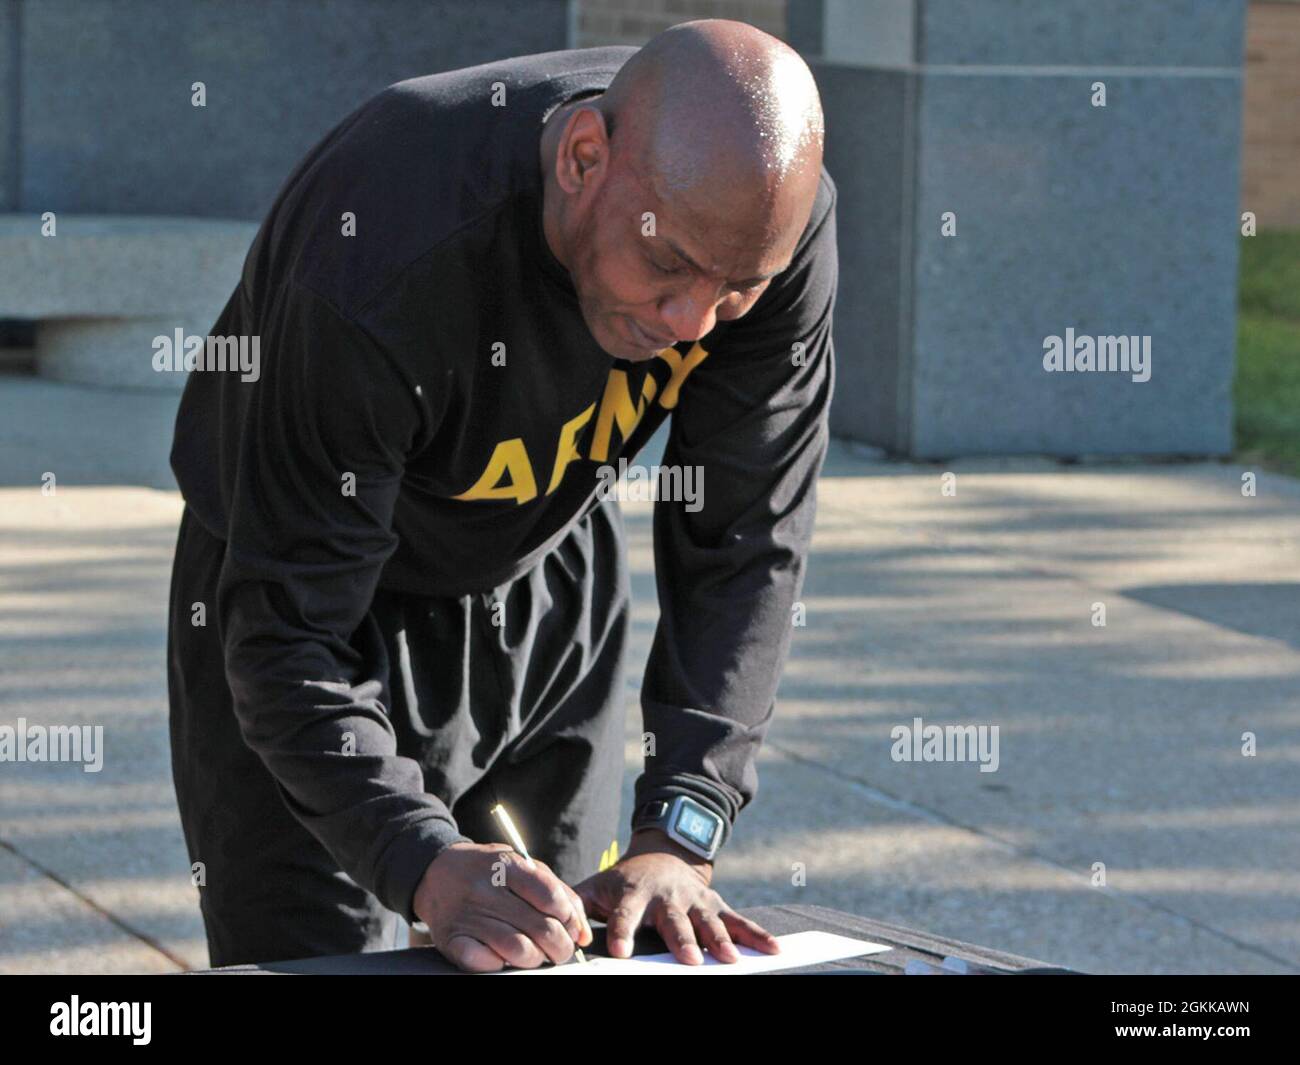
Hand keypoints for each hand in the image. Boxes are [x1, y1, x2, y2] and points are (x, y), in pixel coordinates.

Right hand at [412, 841, 592, 971]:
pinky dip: (500, 965)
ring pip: (518, 950)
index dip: (569, 918)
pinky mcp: (450, 939)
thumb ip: (558, 893)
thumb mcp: (523, 867)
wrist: (437, 873)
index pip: (551, 897)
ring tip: (537, 955)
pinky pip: (484, 963)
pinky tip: (503, 956)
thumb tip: (583, 933)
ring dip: (536, 959)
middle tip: (561, 949)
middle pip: (541, 928)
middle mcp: (485, 889)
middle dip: (561, 946)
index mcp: (507, 865)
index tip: (571, 927)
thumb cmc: (490, 872)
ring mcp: (467, 915)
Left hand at [573, 828, 779, 964]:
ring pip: (708, 922)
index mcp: (633, 894)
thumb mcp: (596, 885)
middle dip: (682, 940)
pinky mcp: (716, 905)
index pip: (624, 914)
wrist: (663, 854)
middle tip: (689, 960)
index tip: (616, 951)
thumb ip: (574, 903)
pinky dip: (756, 935)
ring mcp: (694, 901)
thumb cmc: (623, 881)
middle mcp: (666, 897)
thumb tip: (557, 925)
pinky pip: (738, 921)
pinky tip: (773, 949)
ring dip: (719, 940)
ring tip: (729, 960)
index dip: (620, 931)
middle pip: (674, 921)